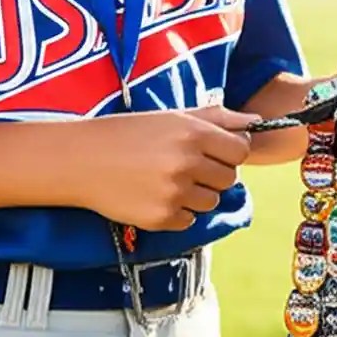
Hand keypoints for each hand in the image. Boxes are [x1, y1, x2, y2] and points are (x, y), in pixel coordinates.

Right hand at [75, 108, 255, 230]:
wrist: (81, 160)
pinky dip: (176, 212)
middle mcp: (188, 163)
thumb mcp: (172, 116)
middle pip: (229, 178)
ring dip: (196, 194)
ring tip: (167, 180)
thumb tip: (255, 120)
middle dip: (214, 174)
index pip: (241, 150)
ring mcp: (175, 193)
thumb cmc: (128, 133)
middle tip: (186, 166)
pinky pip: (188, 220)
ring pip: (211, 202)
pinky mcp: (162, 218)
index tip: (213, 152)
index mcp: (194, 133)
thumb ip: (217, 117)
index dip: (229, 152)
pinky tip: (154, 195)